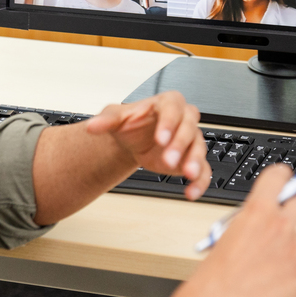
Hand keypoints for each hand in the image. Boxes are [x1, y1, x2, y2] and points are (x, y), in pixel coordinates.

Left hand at [84, 91, 210, 199]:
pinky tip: (190, 193)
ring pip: (199, 148)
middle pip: (189, 128)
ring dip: (195, 161)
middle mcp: (182, 120)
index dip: (169, 123)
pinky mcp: (190, 159)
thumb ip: (106, 121)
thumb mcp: (115, 117)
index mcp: (166, 104)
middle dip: (180, 144)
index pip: (173, 108)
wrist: (132, 139)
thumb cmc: (130, 123)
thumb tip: (92, 126)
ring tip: (188, 175)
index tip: (160, 138)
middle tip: (168, 160)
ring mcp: (188, 140)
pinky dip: (200, 182)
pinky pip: (203, 169)